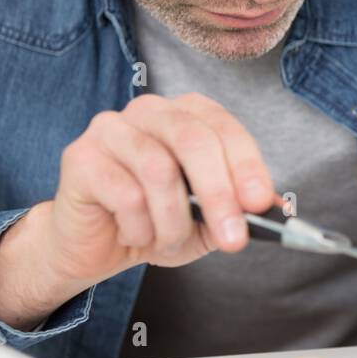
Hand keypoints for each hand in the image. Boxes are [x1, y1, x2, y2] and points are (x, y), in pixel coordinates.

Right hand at [0, 93, 275, 325]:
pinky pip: (124, 194)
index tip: (260, 203)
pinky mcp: (80, 157)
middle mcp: (149, 111)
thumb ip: (240, 208)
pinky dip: (139, 228)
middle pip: (193, 140)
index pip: (224, 128)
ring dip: (172, 221)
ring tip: (168, 242)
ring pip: (158, 170)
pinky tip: (134, 235)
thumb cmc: (155, 222)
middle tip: (232, 239)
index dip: (246, 165)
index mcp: (186, 114)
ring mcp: (111, 129)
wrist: (96, 246)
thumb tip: (277, 208)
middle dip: (219, 194)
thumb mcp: (208, 220)